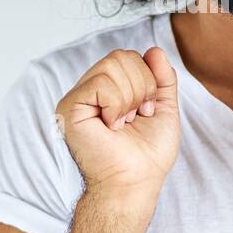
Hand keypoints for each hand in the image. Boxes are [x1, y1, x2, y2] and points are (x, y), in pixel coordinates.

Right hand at [55, 47, 179, 208]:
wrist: (135, 182)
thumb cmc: (147, 155)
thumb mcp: (164, 109)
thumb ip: (162, 79)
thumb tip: (155, 51)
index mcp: (108, 90)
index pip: (129, 57)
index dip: (148, 80)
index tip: (147, 111)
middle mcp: (89, 90)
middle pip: (121, 56)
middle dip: (142, 87)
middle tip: (136, 118)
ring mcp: (77, 98)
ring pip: (112, 65)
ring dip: (130, 98)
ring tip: (123, 123)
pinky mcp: (69, 108)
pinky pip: (100, 82)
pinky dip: (116, 104)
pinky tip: (111, 125)